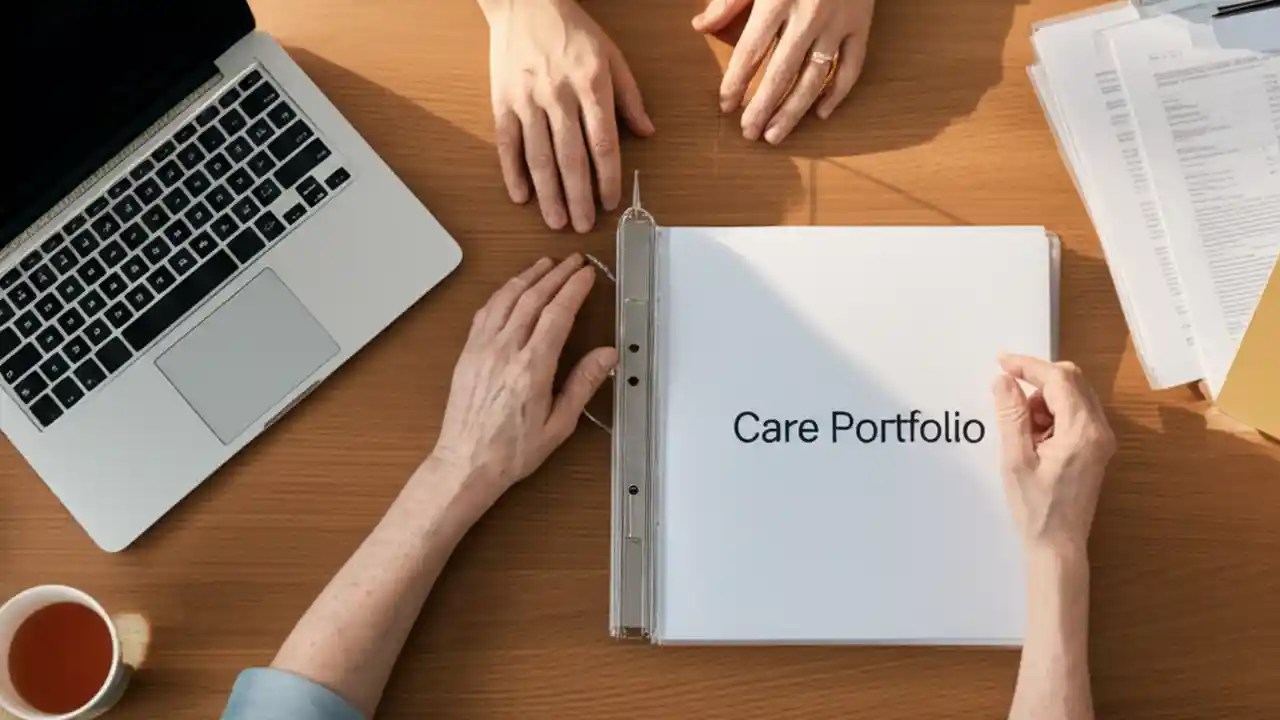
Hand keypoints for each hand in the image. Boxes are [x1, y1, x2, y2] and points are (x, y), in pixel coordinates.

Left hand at [433, 255, 618, 499]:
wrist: (466, 464)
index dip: (573, 289)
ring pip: (506, 299)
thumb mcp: (559, 424)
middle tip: (572, 261)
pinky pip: (486, 312)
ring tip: (545, 264)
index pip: (557, 314)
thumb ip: (582, 384)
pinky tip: (512, 288)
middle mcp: (505, 351)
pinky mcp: (468, 353)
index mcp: (532, 368)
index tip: (586, 274)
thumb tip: (607, 355)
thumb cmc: (513, 451)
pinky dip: (502, 293)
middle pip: (533, 298)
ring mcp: (482, 349)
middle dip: (555, 274)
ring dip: (528, 276)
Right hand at [482, 0, 654, 232]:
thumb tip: (648, 133)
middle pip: (571, 157)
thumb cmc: (573, 32)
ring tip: (556, 221)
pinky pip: (508, 143)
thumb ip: (630, 97)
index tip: (611, 203)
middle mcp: (559, 94)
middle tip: (584, 226)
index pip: (603, 142)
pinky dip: (513, 172)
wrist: (525, 2)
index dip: (608, 178)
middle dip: (579, 196)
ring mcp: (527, 99)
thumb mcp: (612, 56)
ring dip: (548, 193)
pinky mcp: (502, 100)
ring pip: (539, 155)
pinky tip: (521, 196)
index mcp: (591, 84)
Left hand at [693, 0, 874, 143]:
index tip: (724, 105)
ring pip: (815, 79)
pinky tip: (821, 114)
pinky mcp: (862, 25)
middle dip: (762, 108)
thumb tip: (700, 26)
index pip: (750, 51)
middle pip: (780, 74)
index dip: (735, 81)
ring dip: (794, 112)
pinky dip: (838, 94)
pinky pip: (852, 68)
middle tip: (748, 134)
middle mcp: (808, 16)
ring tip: (775, 135)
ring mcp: (838, 24)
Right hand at [991, 355, 1115, 557]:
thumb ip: (1011, 415)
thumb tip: (1003, 380)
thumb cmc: (1035, 509)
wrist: (1059, 545)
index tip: (1001, 362)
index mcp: (1082, 432)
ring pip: (1073, 394)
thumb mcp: (1015, 460)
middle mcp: (1099, 430)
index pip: (1059, 379)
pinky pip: (1075, 412)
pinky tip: (1036, 437)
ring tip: (1024, 430)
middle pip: (1072, 380)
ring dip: (1044, 399)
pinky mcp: (1096, 446)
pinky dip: (1053, 413)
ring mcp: (1101, 438)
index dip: (1029, 365)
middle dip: (1037, 381)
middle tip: (1009, 398)